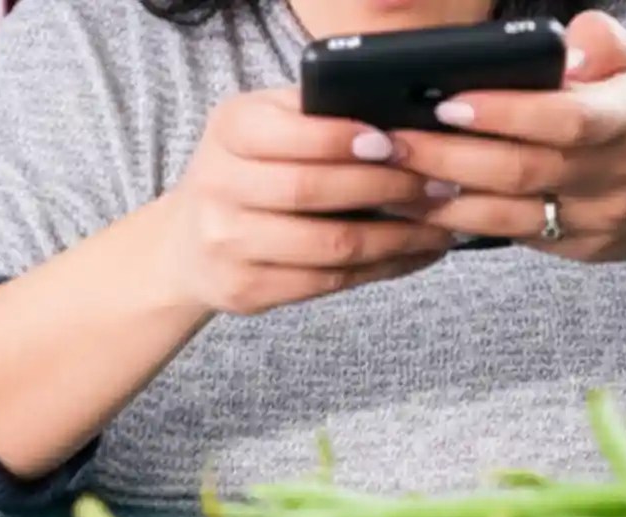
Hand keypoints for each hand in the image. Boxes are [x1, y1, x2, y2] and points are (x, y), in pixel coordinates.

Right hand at [161, 89, 456, 315]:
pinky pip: (328, 283)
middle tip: (437, 186)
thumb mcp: (264, 125)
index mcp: (230, 129)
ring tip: (438, 226)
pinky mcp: (248, 290)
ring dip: (397, 238)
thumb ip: (315, 115)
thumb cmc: (246, 172)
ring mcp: (229, 244)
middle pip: (312, 191)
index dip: (346, 140)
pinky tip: (413, 255)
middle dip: (387, 189)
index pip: (292, 133)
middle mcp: (220, 185)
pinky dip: (382, 269)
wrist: (187, 244)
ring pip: (329, 246)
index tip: (396, 144)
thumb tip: (400, 123)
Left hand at [385, 11, 625, 264]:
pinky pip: (508, 238)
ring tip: (391, 177)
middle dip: (450, 156)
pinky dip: (459, 222)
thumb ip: (602, 42)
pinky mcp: (573, 249)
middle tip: (392, 140)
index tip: (448, 102)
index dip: (505, 113)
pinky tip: (418, 206)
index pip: (565, 118)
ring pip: (508, 215)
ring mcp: (593, 219)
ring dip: (443, 199)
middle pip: (523, 170)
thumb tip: (564, 45)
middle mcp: (613, 175)